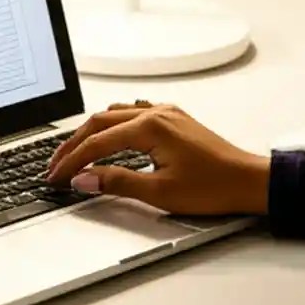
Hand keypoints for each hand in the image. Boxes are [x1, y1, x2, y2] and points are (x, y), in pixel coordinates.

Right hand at [45, 101, 270, 214]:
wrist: (249, 181)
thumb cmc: (213, 187)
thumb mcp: (159, 192)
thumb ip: (117, 183)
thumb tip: (85, 179)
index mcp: (149, 128)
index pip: (96, 143)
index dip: (71, 161)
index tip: (56, 176)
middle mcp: (156, 114)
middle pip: (99, 122)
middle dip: (73, 144)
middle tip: (55, 164)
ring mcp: (166, 113)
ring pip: (114, 114)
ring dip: (91, 131)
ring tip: (75, 151)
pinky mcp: (174, 119)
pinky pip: (134, 112)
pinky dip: (113, 123)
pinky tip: (110, 135)